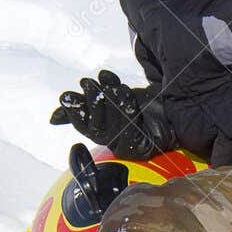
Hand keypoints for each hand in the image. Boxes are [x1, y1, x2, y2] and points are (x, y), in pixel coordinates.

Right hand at [49, 69, 171, 159]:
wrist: (177, 106)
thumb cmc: (145, 105)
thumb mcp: (112, 99)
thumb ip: (85, 107)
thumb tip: (54, 118)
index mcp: (105, 132)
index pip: (84, 126)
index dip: (75, 113)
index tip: (68, 96)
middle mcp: (115, 142)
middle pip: (96, 129)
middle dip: (92, 104)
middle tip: (88, 83)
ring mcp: (129, 147)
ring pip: (111, 129)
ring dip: (108, 103)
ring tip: (109, 83)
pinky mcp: (144, 148)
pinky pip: (130, 131)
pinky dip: (125, 109)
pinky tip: (124, 92)